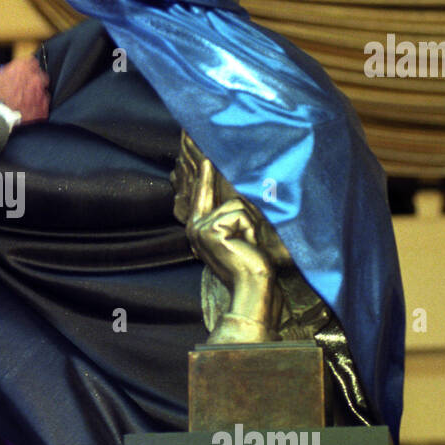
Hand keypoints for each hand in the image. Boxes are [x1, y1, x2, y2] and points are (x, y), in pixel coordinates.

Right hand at [0, 56, 49, 123]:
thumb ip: (1, 75)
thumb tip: (2, 77)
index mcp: (22, 67)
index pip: (31, 62)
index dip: (26, 69)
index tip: (22, 75)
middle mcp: (35, 79)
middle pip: (40, 76)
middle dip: (33, 82)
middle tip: (23, 90)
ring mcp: (41, 95)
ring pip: (43, 93)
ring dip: (36, 97)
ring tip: (24, 105)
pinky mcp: (43, 111)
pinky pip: (43, 108)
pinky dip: (37, 110)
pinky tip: (27, 114)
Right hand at [185, 160, 275, 333]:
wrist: (250, 285)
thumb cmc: (250, 264)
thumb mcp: (237, 238)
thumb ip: (231, 219)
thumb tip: (238, 198)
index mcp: (198, 230)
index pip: (202, 197)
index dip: (204, 178)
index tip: (206, 158)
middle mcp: (194, 228)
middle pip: (227, 200)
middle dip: (246, 218)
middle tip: (246, 240)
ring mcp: (200, 228)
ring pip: (236, 205)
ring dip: (250, 225)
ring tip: (247, 246)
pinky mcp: (211, 229)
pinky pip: (239, 213)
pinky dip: (249, 229)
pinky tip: (246, 246)